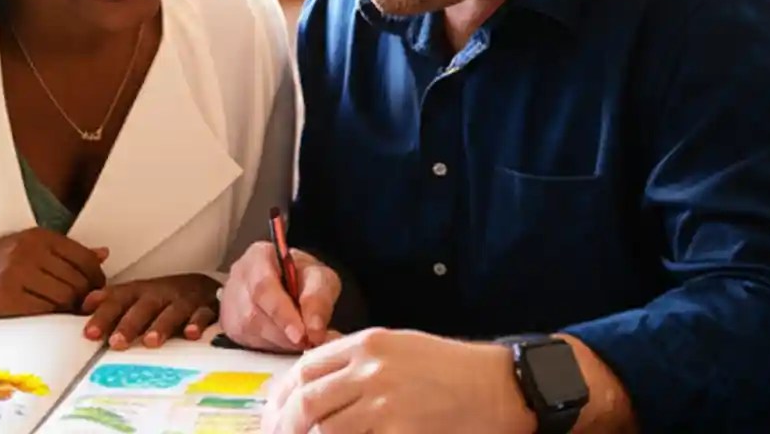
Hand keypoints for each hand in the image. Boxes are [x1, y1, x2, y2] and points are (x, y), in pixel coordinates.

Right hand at [0, 228, 107, 318]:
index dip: (96, 278)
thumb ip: (66, 252)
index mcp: (37, 236)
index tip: (96, 290)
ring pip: (63, 298)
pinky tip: (48, 318)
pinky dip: (52, 318)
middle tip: (84, 308)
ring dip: (69, 310)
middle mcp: (28, 251)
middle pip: (77, 281)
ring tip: (66, 313)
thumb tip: (104, 254)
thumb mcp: (27, 247)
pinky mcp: (5, 298)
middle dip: (85, 297)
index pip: (84, 258)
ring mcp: (16, 274)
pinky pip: (44, 312)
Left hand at [80, 274, 219, 349]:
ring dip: (161, 325)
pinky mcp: (206, 308)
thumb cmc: (163, 297)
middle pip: (143, 307)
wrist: (204, 287)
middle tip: (116, 343)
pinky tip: (191, 335)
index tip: (89, 334)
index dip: (103, 316)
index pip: (117, 301)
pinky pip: (203, 315)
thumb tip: (83, 305)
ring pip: (172, 311)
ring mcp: (184, 301)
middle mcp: (160, 295)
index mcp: (140, 292)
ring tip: (150, 342)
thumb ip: (111, 300)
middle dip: (129, 324)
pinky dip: (197, 323)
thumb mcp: (136, 294)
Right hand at [219, 243, 340, 351]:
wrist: (293, 283)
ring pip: (248, 331)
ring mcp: (229, 300)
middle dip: (283, 333)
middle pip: (252, 313)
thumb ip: (319, 299)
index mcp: (259, 256)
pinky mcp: (229, 324)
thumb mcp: (321, 278)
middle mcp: (238, 276)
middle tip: (308, 342)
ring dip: (279, 341)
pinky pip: (246, 342)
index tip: (302, 335)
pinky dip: (270, 346)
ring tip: (300, 339)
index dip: (282, 314)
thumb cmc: (304, 277)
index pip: (264, 286)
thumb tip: (314, 331)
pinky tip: (284, 339)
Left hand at [262, 328, 534, 433]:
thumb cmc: (450, 368)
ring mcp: (385, 401)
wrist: (498, 385)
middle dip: (283, 425)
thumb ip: (356, 361)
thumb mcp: (399, 347)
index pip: (304, 368)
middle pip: (306, 401)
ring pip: (324, 429)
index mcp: (368, 343)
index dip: (280, 395)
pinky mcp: (401, 430)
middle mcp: (371, 368)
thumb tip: (313, 383)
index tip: (271, 414)